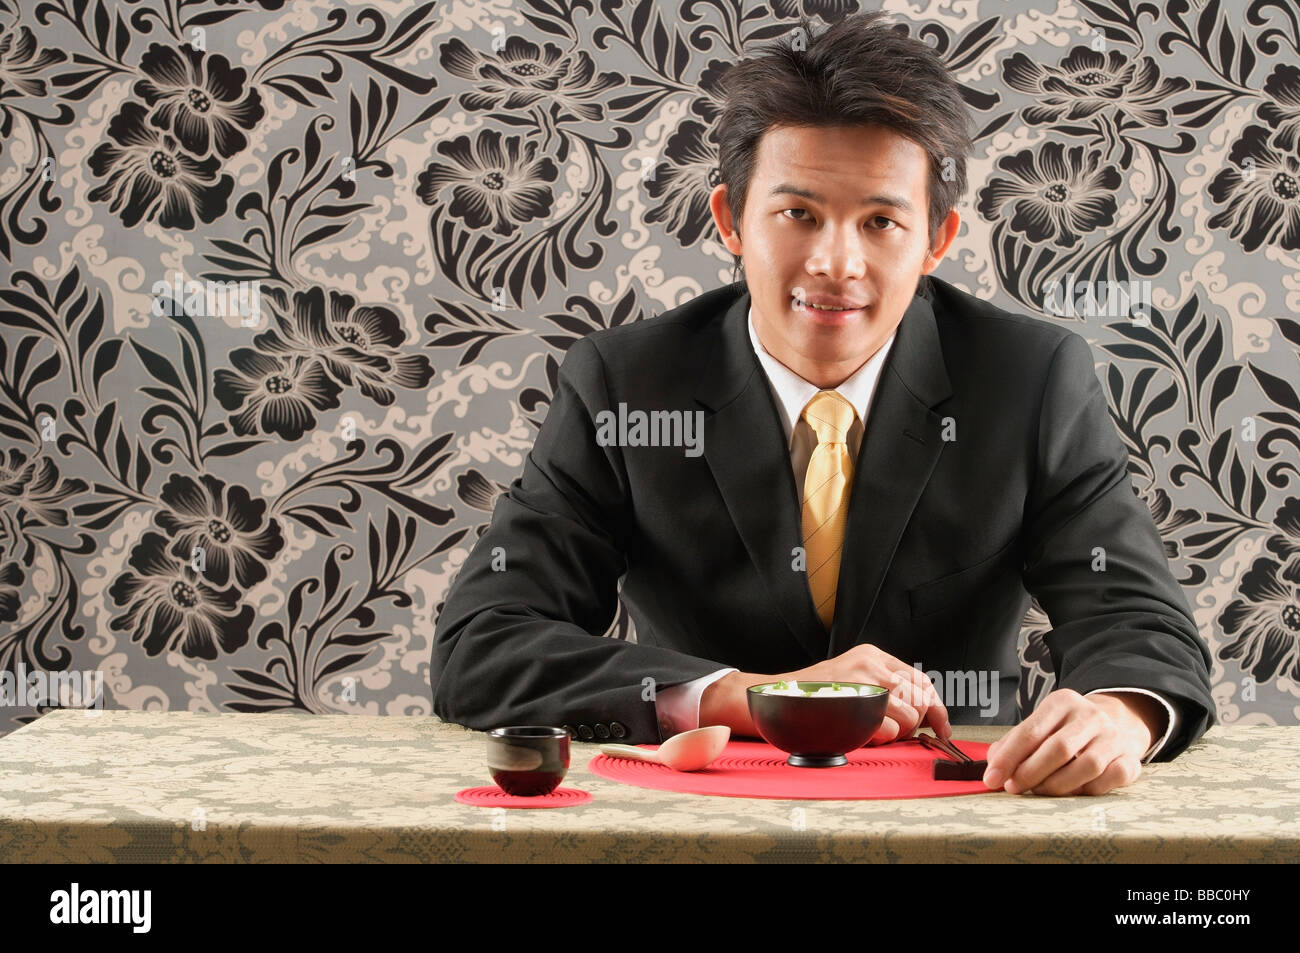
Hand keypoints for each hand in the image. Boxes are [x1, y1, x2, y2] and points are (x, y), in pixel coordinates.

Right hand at [782, 644, 950, 743]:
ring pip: (910, 714)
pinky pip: (891, 727)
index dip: (935, 705)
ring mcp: (862, 682)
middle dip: (917, 721)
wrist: (777, 699)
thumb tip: (925, 712)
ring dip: (899, 731)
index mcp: (872, 655)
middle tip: (900, 731)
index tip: (941, 726)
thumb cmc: (815, 696)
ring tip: (876, 730)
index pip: (920, 679)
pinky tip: (865, 733)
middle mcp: (870, 664)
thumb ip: (885, 688)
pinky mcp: (855, 703)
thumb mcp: (852, 679)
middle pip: (921, 697)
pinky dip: (884, 737)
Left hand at [982, 689, 1154, 795]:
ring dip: (1057, 785)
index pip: (1031, 731)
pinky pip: (1109, 780)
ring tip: (1039, 790)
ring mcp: (1113, 737)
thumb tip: (994, 765)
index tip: (992, 778)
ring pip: (1086, 766)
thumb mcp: (1041, 724)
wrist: (1117, 722)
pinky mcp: (1130, 759)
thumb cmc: (1067, 729)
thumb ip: (1014, 743)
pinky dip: (1088, 790)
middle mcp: (1090, 716)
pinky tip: (1072, 792)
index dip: (1009, 758)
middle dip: (1030, 773)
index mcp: (1062, 702)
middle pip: (1058, 749)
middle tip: (1013, 788)